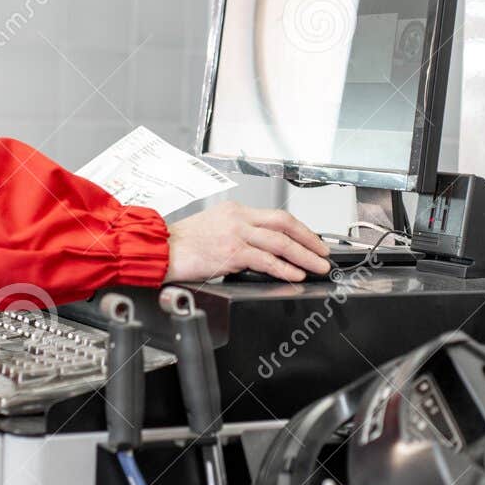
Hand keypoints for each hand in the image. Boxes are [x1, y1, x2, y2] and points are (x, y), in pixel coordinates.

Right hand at [164, 201, 330, 282]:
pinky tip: (296, 274)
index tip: (313, 240)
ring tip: (318, 266)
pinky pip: (266, 260)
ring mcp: (235, 234)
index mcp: (235, 211)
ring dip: (304, 256)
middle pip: (285, 224)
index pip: (276, 216)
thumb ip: (238, 232)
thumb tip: (261, 248)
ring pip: (280, 242)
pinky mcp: (231, 252)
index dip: (300, 229)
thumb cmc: (181, 243)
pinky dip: (284, 268)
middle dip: (309, 239)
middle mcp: (238, 218)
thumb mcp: (213, 227)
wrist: (160, 249)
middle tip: (324, 253)